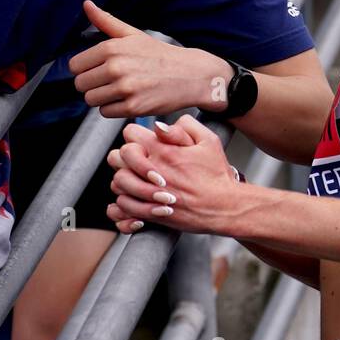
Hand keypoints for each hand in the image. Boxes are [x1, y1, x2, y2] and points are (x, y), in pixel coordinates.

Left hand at [70, 0, 226, 117]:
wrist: (191, 74)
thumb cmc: (161, 55)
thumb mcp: (133, 34)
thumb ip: (106, 21)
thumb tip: (87, 4)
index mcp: (112, 48)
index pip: (75, 66)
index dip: (85, 69)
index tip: (98, 69)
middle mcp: (116, 67)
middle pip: (81, 85)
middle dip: (93, 84)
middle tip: (111, 81)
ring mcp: (125, 89)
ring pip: (91, 100)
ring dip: (102, 97)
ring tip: (119, 90)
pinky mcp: (133, 107)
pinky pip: (105, 112)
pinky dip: (114, 108)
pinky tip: (128, 98)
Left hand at [105, 116, 240, 234]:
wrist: (223, 206)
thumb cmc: (216, 176)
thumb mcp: (208, 141)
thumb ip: (185, 127)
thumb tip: (160, 126)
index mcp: (163, 151)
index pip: (130, 133)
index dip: (136, 134)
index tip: (145, 141)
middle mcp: (151, 171)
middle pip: (116, 157)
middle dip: (125, 157)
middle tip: (138, 160)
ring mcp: (147, 193)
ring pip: (116, 183)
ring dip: (124, 180)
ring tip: (138, 180)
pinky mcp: (147, 214)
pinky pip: (119, 209)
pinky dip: (120, 206)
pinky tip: (132, 201)